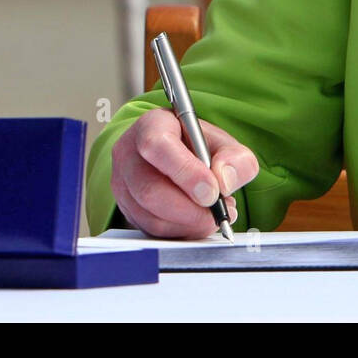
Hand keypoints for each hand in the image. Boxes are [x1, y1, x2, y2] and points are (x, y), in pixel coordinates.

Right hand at [111, 108, 259, 238]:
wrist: (178, 155)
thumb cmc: (196, 146)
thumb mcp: (223, 142)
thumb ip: (235, 158)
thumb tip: (224, 181)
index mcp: (152, 125)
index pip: (157, 146)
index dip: (186, 173)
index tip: (212, 192)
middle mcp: (129, 153)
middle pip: (150, 190)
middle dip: (190, 209)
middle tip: (217, 211)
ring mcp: (122, 183)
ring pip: (149, 216)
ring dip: (188, 223)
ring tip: (212, 215)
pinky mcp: (126, 209)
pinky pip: (150, 230)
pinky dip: (179, 231)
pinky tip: (197, 221)